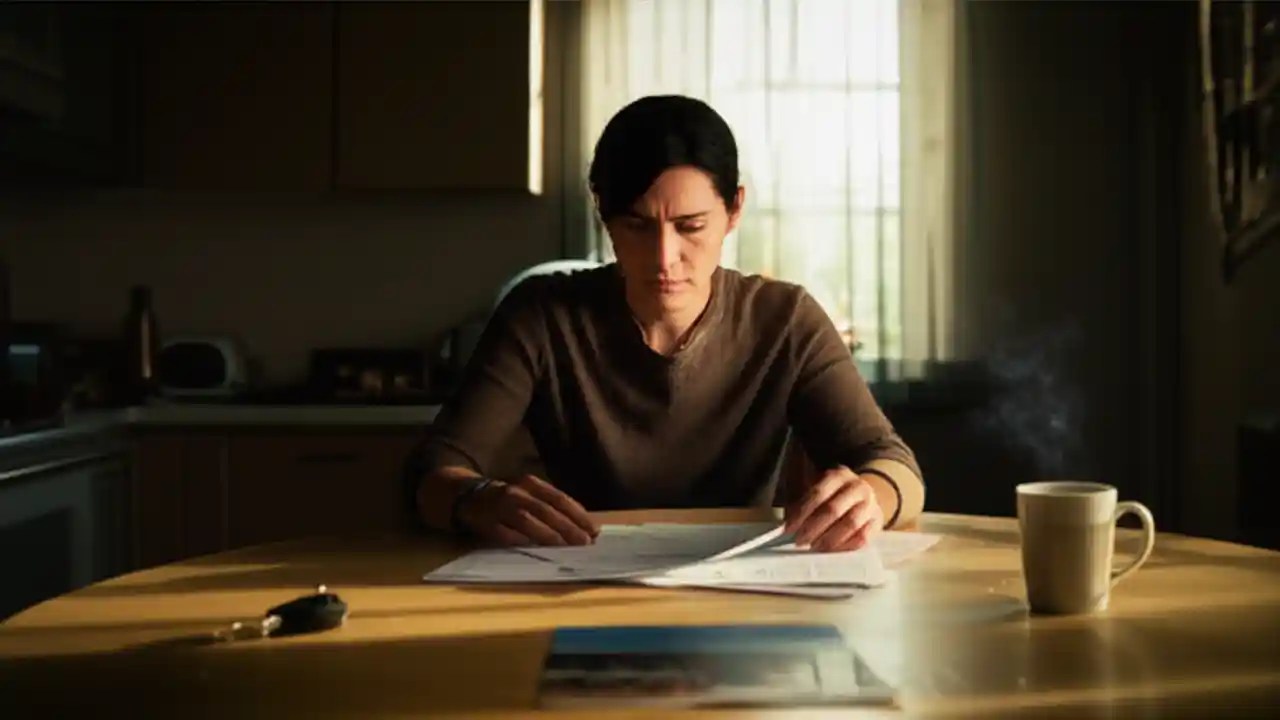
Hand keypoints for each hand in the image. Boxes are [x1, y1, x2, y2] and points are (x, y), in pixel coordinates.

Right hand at [458, 474, 598, 546]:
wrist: (468, 495)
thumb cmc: (508, 498)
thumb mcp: (529, 494)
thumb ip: (551, 507)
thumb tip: (583, 527)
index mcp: (531, 483)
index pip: (560, 498)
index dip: (578, 515)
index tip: (594, 531)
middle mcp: (517, 492)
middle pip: (546, 510)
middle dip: (568, 527)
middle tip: (585, 543)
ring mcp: (500, 507)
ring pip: (528, 521)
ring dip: (548, 535)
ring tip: (566, 548)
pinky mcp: (486, 522)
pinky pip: (505, 534)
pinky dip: (520, 542)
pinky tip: (535, 551)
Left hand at [784, 466, 884, 551]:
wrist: (866, 496)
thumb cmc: (835, 496)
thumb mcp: (820, 490)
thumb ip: (803, 505)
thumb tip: (787, 527)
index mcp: (838, 475)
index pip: (818, 494)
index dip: (801, 513)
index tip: (788, 529)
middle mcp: (857, 487)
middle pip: (833, 509)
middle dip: (813, 528)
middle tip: (800, 541)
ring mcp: (870, 504)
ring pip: (850, 524)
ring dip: (829, 539)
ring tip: (815, 547)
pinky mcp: (878, 522)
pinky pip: (862, 537)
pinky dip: (845, 546)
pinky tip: (833, 551)